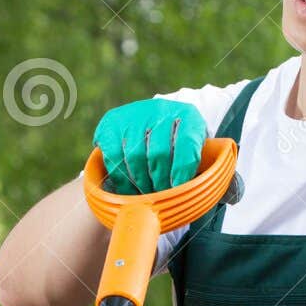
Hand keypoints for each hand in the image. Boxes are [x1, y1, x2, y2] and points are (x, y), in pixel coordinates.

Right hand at [92, 98, 206, 195]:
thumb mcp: (193, 150)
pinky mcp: (112, 123)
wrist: (152, 121)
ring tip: (146, 193)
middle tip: (160, 196)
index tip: (177, 191)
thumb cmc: (178, 146)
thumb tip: (187, 196)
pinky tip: (128, 188)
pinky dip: (121, 178)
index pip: (186, 145)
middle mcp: (160, 110)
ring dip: (140, 182)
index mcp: (188, 116)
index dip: (181, 172)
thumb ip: (194, 169)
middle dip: (159, 181)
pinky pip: (114, 156)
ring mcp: (134, 114)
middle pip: (158, 153)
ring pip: (135, 156)